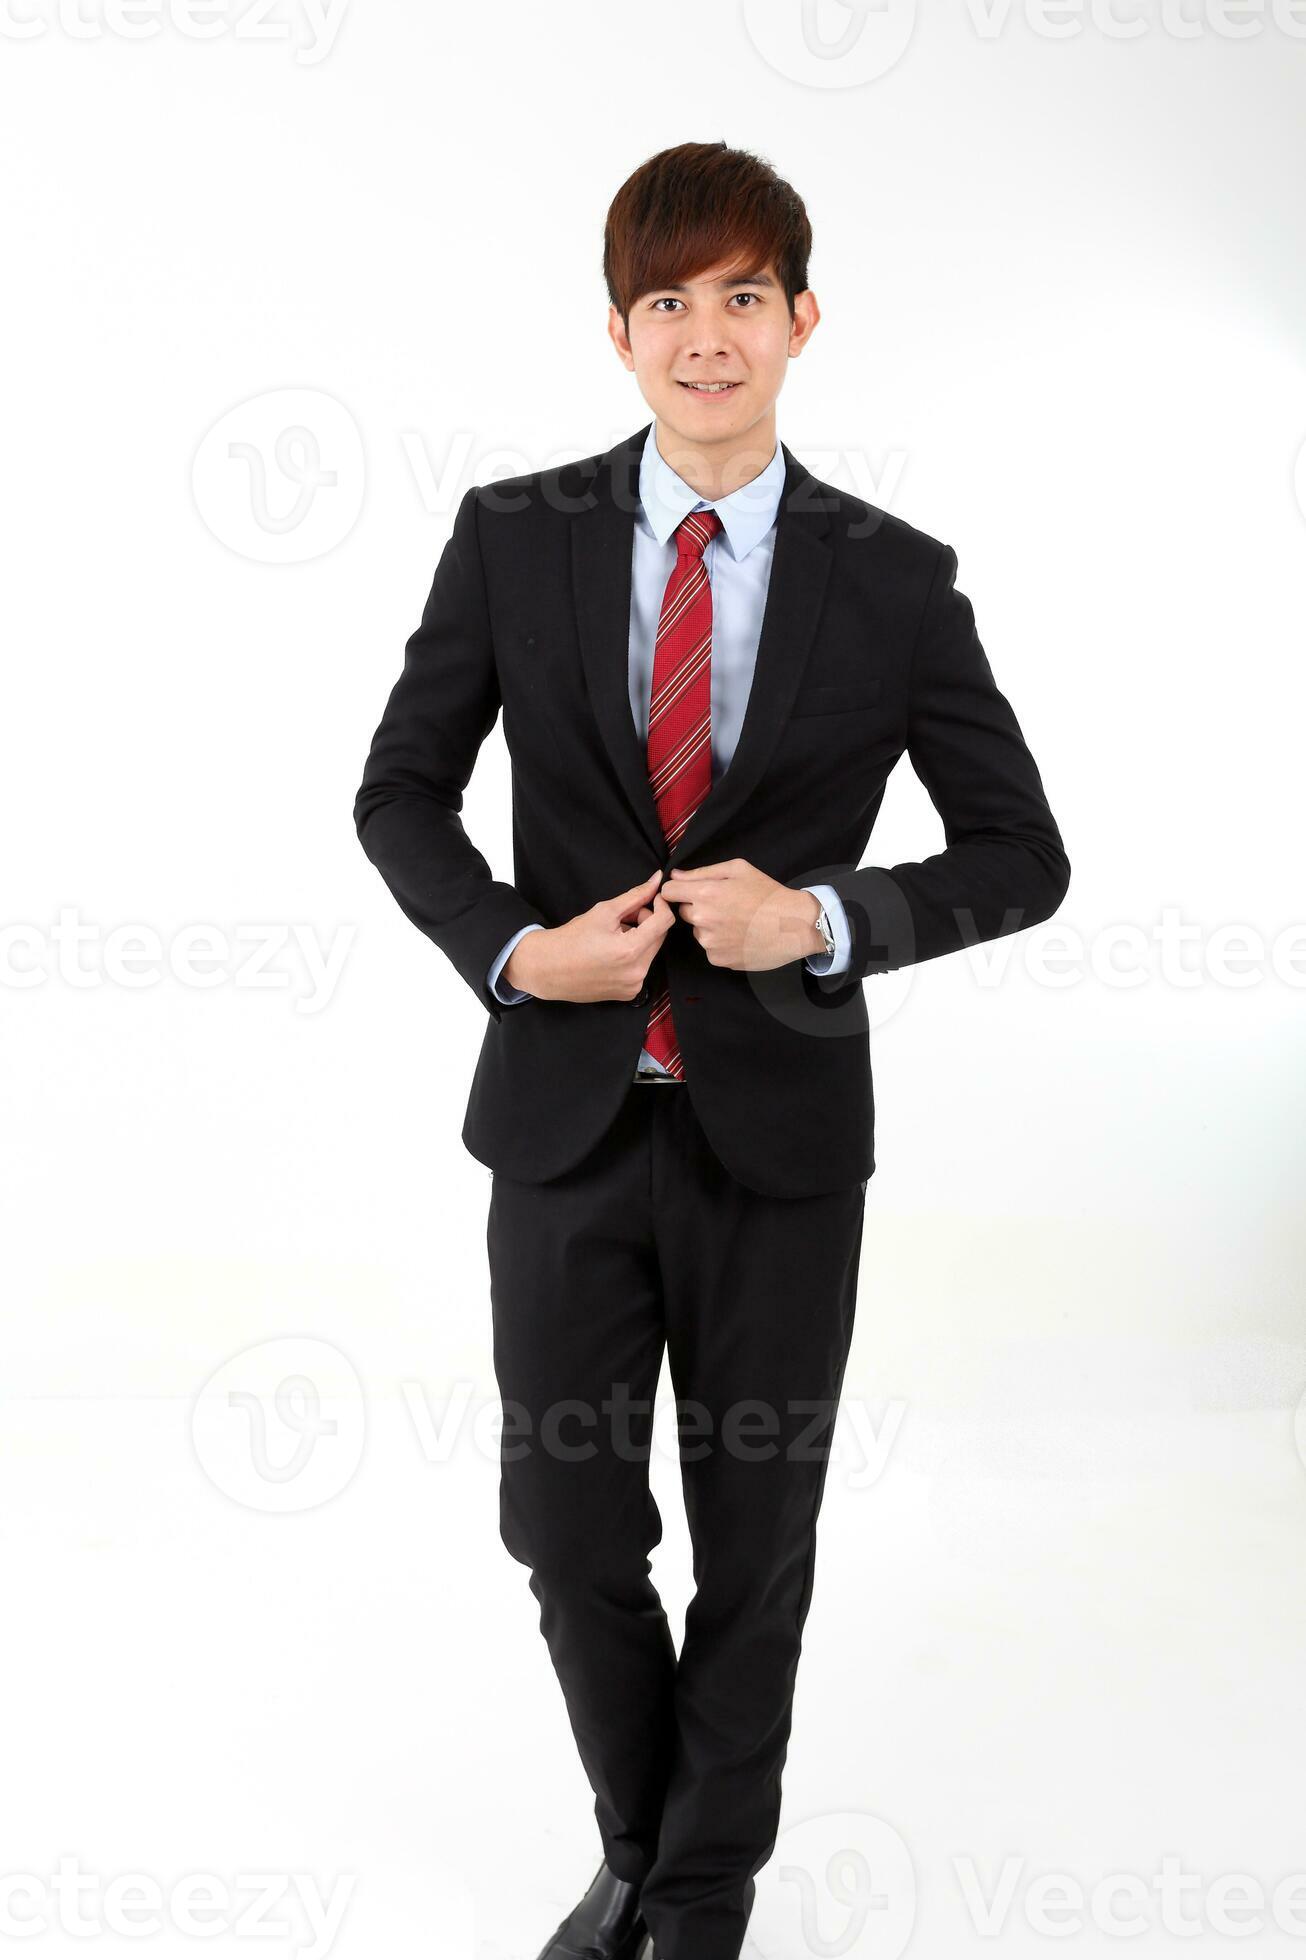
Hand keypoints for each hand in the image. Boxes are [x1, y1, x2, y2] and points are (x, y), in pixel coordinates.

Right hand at [503, 870, 674, 1001]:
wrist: (548, 969)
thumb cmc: (571, 939)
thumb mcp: (604, 911)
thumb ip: (635, 896)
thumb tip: (656, 881)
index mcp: (630, 950)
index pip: (664, 922)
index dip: (661, 905)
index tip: (652, 899)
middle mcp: (636, 972)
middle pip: (659, 937)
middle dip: (647, 922)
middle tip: (625, 918)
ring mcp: (633, 985)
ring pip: (651, 952)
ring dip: (640, 939)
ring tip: (615, 936)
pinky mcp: (629, 993)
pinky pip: (642, 967)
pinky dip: (634, 956)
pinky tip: (613, 954)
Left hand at [659, 858, 823, 970]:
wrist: (795, 925)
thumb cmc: (768, 894)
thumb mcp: (738, 869)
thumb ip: (702, 872)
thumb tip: (675, 876)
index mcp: (705, 893)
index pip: (668, 892)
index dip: (676, 890)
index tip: (686, 892)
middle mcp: (702, 919)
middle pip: (683, 912)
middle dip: (697, 908)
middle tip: (725, 906)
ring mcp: (709, 942)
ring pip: (698, 931)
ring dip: (709, 927)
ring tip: (736, 922)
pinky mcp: (718, 959)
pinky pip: (710, 948)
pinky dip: (720, 943)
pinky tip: (740, 936)